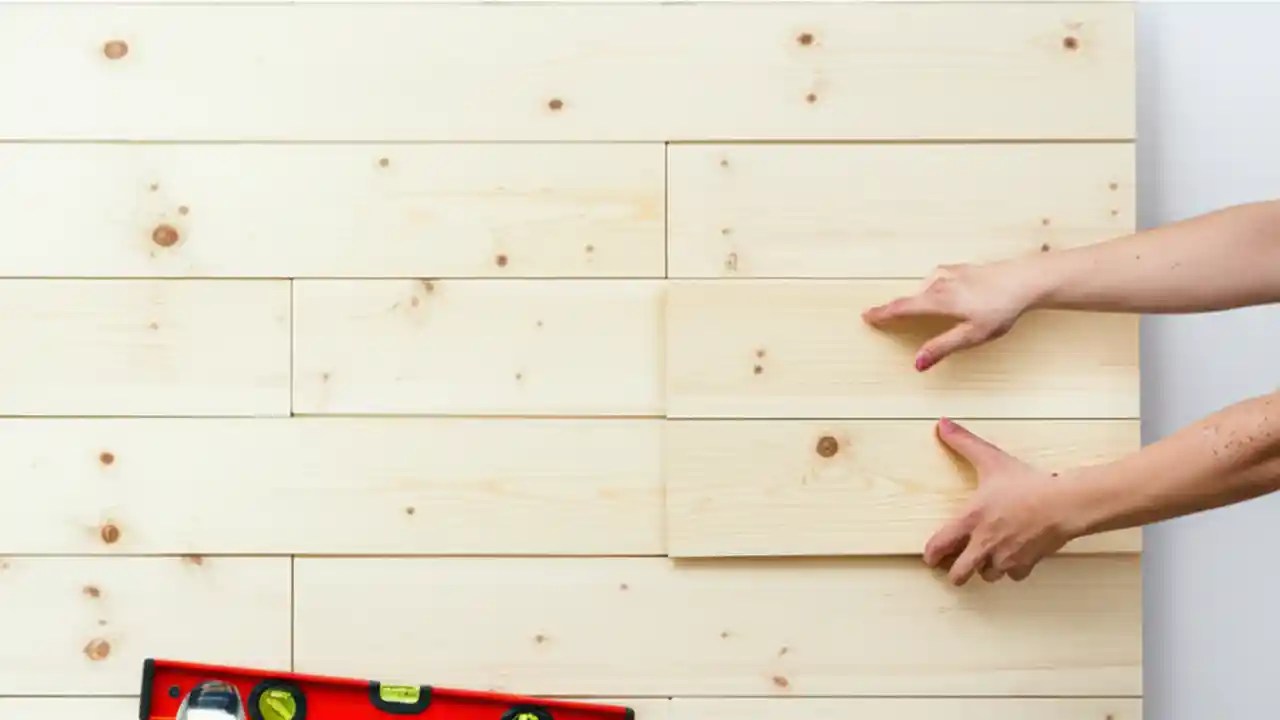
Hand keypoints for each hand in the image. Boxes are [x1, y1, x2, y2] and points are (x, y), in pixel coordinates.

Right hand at [861, 262, 1041, 370]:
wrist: (1026, 280)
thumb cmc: (1001, 308)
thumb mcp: (972, 335)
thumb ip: (942, 347)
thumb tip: (917, 363)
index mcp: (937, 300)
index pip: (901, 307)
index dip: (882, 313)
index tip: (866, 316)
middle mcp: (938, 282)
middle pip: (910, 297)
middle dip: (896, 307)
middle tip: (882, 315)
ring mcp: (949, 272)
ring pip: (924, 288)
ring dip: (916, 299)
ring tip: (911, 308)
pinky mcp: (960, 268)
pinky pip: (936, 280)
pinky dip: (930, 289)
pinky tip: (939, 293)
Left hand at [925, 418, 1081, 585]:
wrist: (1063, 503)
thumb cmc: (1027, 484)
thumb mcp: (991, 460)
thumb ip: (964, 442)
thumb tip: (942, 424)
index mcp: (970, 521)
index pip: (939, 547)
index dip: (931, 555)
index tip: (931, 558)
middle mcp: (984, 544)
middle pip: (959, 575)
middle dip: (956, 572)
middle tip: (958, 565)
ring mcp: (1005, 558)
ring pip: (987, 576)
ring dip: (985, 569)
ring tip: (988, 556)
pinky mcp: (1026, 564)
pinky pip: (1013, 576)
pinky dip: (1012, 569)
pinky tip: (1014, 555)